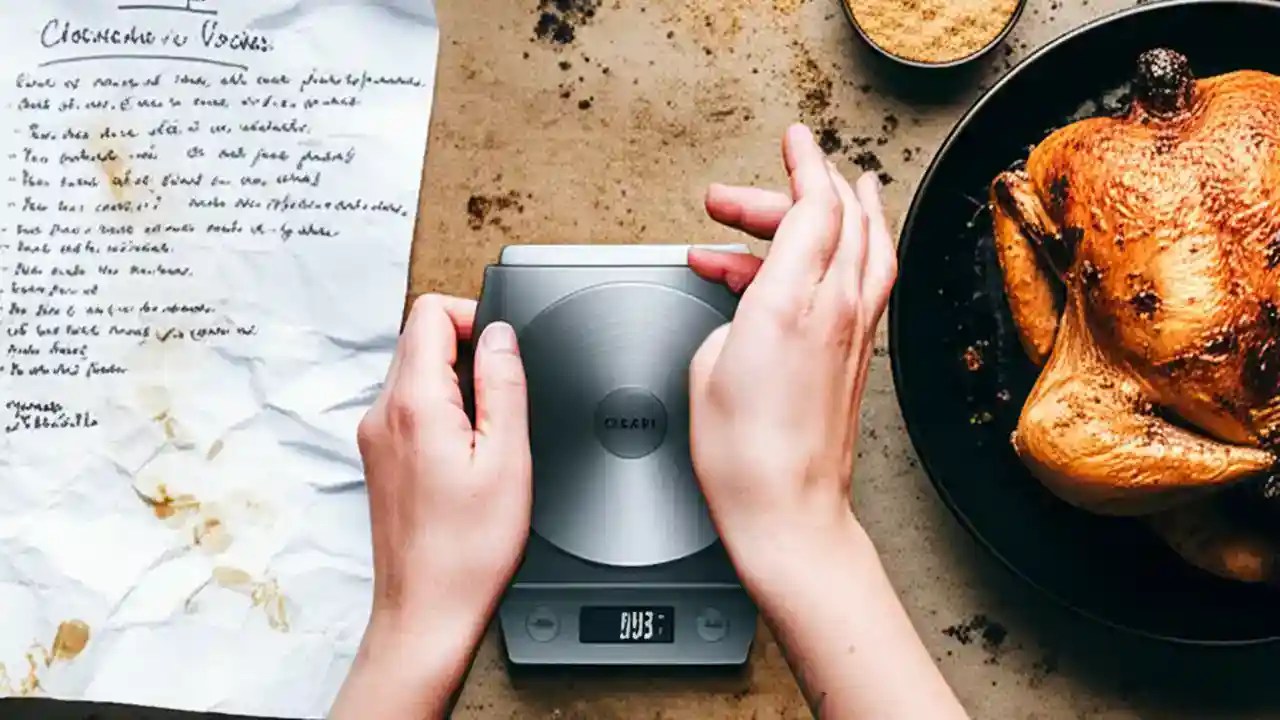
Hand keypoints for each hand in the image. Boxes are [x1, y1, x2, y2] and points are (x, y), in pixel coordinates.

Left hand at [330, 295, 530, 719]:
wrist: (427, 612)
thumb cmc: (468, 551)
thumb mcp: (508, 458)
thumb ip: (504, 385)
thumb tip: (501, 336)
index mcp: (413, 405)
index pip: (430, 313)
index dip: (473, 318)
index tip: (502, 352)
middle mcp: (381, 414)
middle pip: (419, 338)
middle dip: (467, 350)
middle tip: (502, 400)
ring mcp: (374, 437)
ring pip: (415, 373)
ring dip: (456, 384)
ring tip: (487, 437)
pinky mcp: (378, 458)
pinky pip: (409, 408)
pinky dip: (442, 412)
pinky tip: (468, 457)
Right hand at [688, 125, 964, 719]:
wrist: (787, 515)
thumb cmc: (743, 457)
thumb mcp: (707, 367)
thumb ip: (733, 316)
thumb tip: (746, 307)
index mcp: (791, 303)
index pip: (815, 206)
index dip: (804, 163)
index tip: (793, 138)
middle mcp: (835, 311)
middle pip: (839, 218)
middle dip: (796, 189)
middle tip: (738, 196)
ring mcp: (853, 334)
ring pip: (866, 246)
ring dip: (842, 212)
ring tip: (816, 194)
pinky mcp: (856, 358)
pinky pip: (863, 283)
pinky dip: (844, 255)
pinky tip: (816, 262)